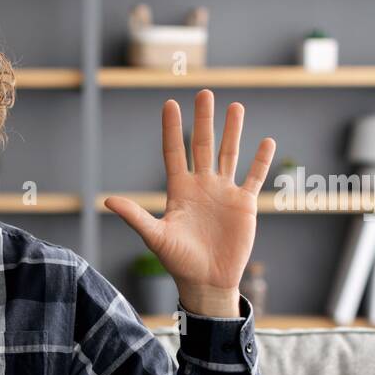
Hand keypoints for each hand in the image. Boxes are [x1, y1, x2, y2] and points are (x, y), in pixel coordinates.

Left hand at [104, 89, 275, 312]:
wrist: (207, 281)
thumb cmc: (179, 261)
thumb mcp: (155, 237)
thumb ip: (135, 216)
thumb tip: (108, 200)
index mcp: (179, 191)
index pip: (174, 152)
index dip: (172, 129)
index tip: (169, 104)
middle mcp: (201, 186)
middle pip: (202, 145)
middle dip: (204, 120)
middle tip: (205, 92)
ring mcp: (224, 193)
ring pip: (229, 154)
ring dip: (232, 131)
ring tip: (235, 107)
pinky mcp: (244, 204)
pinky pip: (254, 177)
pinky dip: (260, 160)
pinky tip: (265, 140)